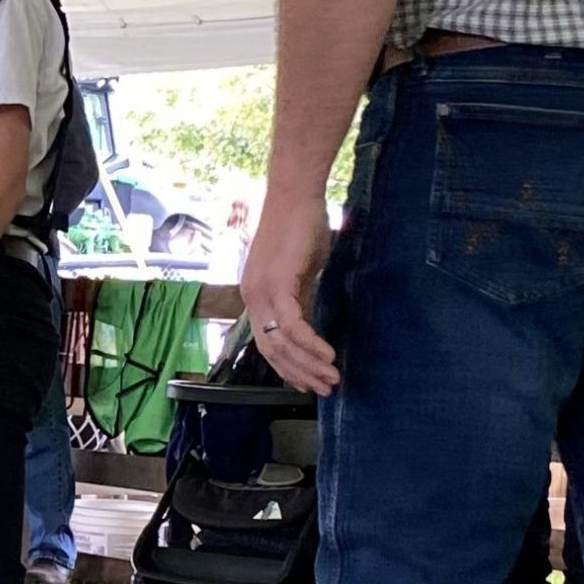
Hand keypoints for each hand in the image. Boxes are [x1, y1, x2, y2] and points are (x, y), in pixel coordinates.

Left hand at [240, 190, 339, 395]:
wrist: (296, 195)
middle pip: (272, 350)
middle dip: (299, 373)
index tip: (307, 383)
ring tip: (331, 378)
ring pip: (281, 342)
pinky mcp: (278, 283)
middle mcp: (252, 297)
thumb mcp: (300, 273)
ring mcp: (261, 291)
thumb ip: (300, 299)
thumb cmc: (301, 228)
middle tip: (324, 388)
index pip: (266, 344)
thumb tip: (308, 325)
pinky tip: (328, 355)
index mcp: (255, 296)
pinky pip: (292, 323)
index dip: (287, 367)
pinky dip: (309, 343)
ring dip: (308, 364)